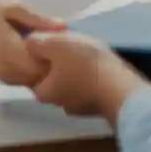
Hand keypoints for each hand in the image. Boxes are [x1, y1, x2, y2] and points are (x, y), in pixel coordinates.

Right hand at [0, 0, 64, 85]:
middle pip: (39, 77)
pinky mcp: (1, 76)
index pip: (42, 64)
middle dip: (52, 65)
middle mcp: (6, 68)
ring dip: (42, 68)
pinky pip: (22, 78)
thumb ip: (37, 19)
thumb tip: (64, 26)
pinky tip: (35, 54)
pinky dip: (32, 70)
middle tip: (59, 46)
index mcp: (10, 49)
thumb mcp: (12, 7)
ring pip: (31, 80)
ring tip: (48, 49)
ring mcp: (3, 75)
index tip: (64, 43)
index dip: (57, 57)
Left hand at [25, 32, 148, 123]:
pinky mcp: (99, 107)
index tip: (54, 43)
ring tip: (90, 54)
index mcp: (43, 92)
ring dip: (79, 71)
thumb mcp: (56, 45)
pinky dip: (93, 79)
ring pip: (73, 83)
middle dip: (62, 63)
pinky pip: (91, 88)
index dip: (42, 56)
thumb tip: (29, 44)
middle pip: (54, 78)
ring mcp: (80, 108)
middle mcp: (58, 105)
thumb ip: (37, 42)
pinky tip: (102, 67)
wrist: (122, 89)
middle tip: (73, 46)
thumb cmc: (85, 65)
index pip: (34, 72)